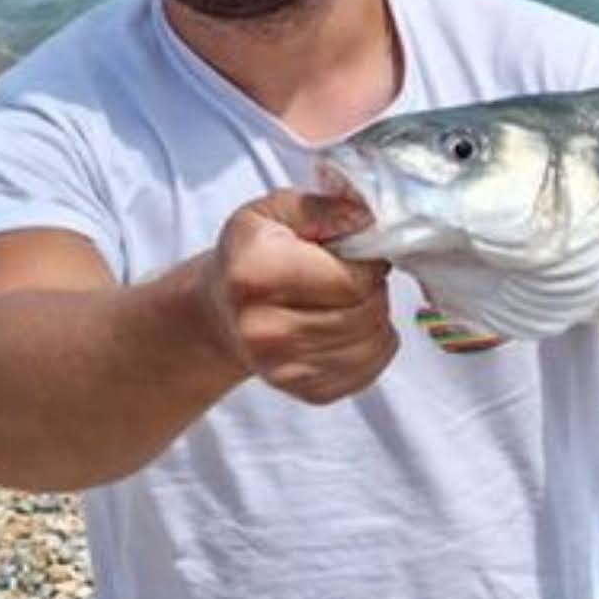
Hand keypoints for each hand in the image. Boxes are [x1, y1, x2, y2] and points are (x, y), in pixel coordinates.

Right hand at [200, 190, 399, 404]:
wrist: (222, 310)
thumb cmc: (253, 253)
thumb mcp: (276, 210)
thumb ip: (325, 207)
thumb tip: (369, 218)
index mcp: (256, 275)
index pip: (352, 281)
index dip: (370, 262)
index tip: (358, 253)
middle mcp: (264, 330)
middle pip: (365, 313)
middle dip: (373, 289)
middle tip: (352, 275)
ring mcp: (283, 369)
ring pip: (372, 342)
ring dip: (375, 316)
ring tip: (348, 299)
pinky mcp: (306, 392)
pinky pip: (370, 369)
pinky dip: (373, 346)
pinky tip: (349, 326)